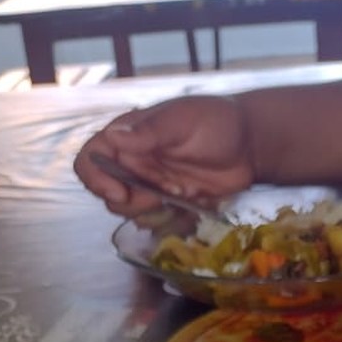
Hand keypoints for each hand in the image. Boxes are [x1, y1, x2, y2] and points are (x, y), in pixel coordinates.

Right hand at [74, 96, 254, 216]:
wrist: (250, 145)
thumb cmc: (216, 122)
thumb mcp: (183, 121)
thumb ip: (150, 132)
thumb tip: (114, 136)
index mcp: (129, 136)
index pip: (91, 157)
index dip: (95, 178)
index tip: (119, 192)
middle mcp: (133, 161)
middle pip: (106, 191)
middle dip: (127, 201)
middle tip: (159, 197)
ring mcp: (150, 183)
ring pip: (127, 209)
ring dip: (148, 211)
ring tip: (179, 194)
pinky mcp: (168, 202)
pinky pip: (152, 219)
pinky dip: (164, 219)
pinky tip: (187, 204)